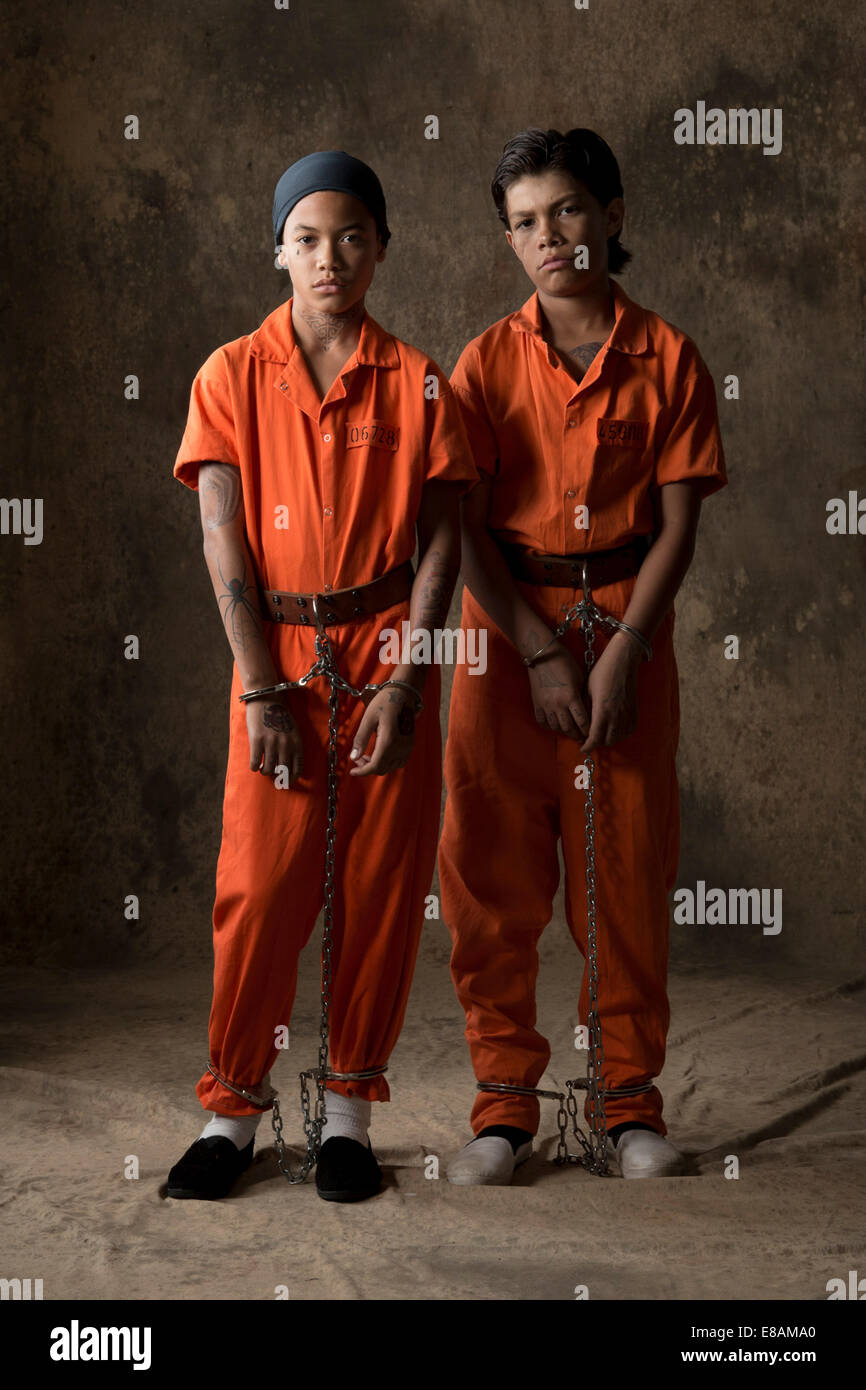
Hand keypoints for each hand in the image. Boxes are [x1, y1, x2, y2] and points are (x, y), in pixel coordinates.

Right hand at [246, 693, 303, 782]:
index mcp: (297, 742)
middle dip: (278, 777)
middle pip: (283, 772)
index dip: (292, 778)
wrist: (267, 697)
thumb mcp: (293, 729)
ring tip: (263, 768)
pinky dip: (254, 767)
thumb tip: (289, 764)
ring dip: (265, 772)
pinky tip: (255, 764)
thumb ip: (293, 745)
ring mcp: (271, 743)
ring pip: (268, 769)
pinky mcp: (257, 740)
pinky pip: (255, 763)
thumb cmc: (280, 713)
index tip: (287, 780)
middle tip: (273, 775)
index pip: (298, 768)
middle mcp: (286, 744)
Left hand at [349, 686, 416, 775]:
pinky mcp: (410, 744)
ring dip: (377, 766)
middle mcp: (400, 747)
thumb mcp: (368, 718)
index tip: (352, 771)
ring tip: (366, 756)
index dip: (362, 771)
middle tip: (357, 759)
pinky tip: (379, 754)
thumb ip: (361, 739)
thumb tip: (353, 757)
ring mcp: (407, 746)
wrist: (402, 694)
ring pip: (391, 767)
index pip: (375, 766)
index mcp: (389, 740)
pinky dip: (388, 763)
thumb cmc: (383, 703)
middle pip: (382, 768)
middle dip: (367, 768)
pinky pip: (399, 762)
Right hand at [527, 644, 589, 739]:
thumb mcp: (579, 678)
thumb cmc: (565, 663)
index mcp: (571, 697)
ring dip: (565, 733)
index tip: (592, 734)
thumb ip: (582, 696)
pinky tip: (555, 726)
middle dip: (577, 735)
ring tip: (571, 734)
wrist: (543, 655)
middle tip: (583, 739)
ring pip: (556, 727)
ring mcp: (545, 705)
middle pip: (569, 728)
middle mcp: (558, 704)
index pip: (582, 721)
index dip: (588, 730)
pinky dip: (550, 726)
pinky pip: (542, 722)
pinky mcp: (536, 703)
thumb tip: (587, 710)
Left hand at [579, 631, 641, 754]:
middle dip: (597, 742)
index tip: (582, 747)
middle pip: (607, 741)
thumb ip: (585, 709)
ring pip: (618, 738)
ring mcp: (627, 714)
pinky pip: (629, 730)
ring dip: (608, 739)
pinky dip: (621, 734)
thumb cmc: (602, 672)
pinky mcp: (635, 711)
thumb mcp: (587, 690)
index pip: (594, 738)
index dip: (587, 746)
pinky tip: (614, 728)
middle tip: (589, 738)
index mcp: (602, 711)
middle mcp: (617, 715)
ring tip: (600, 733)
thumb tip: (580, 724)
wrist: (623, 660)